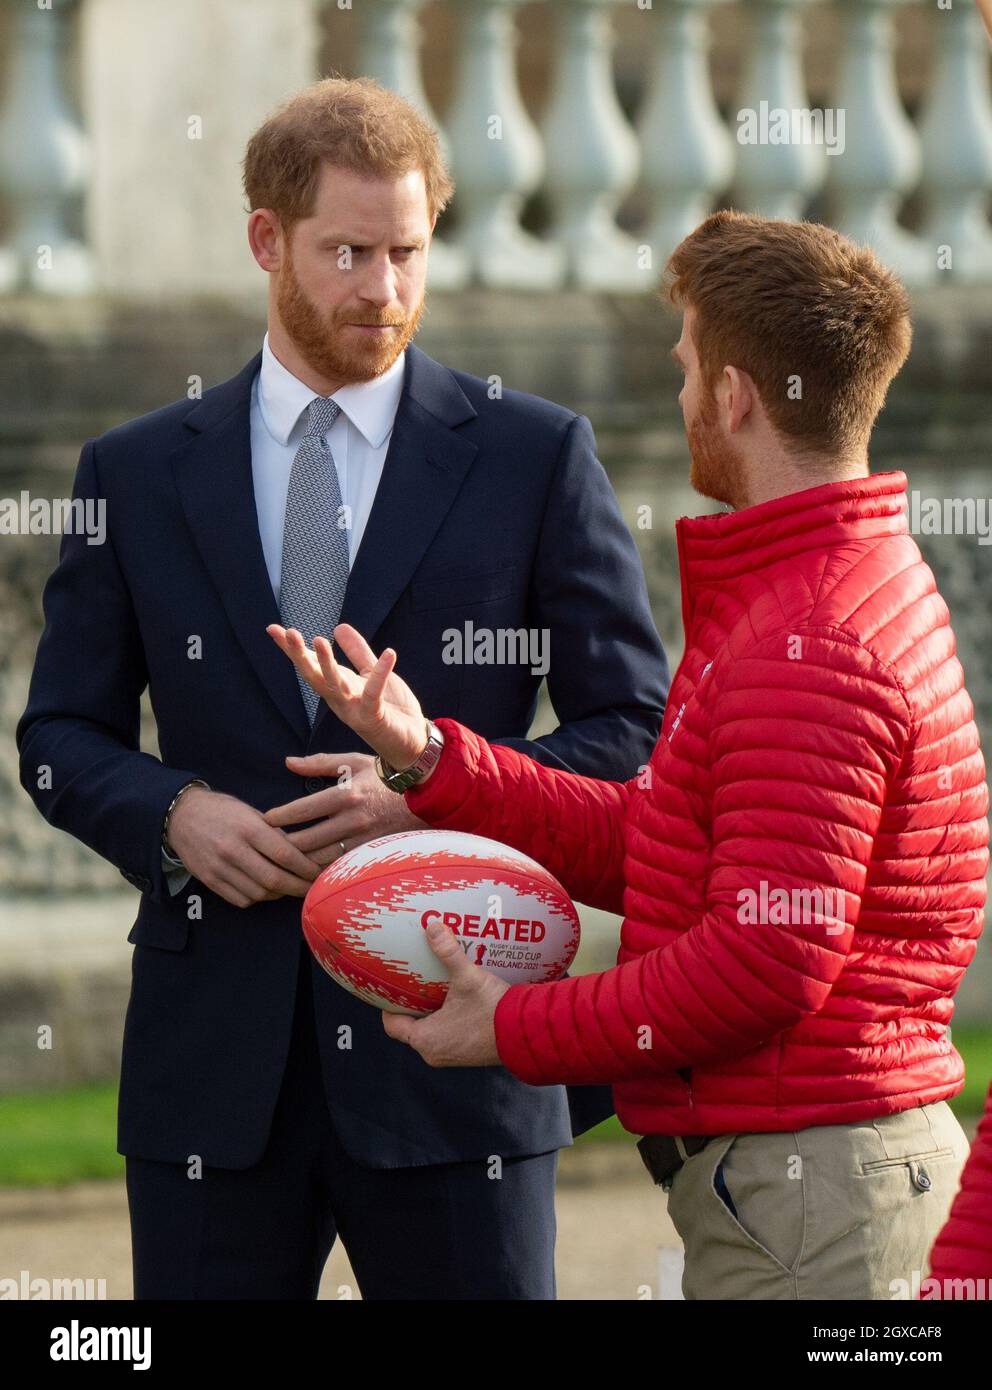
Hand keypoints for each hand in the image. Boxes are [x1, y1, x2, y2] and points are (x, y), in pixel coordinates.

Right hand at [166, 786, 321, 907]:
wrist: (180, 816)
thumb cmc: (222, 811)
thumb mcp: (251, 812)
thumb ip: (275, 833)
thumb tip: (303, 853)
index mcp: (248, 828)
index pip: (285, 854)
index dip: (306, 868)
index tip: (319, 873)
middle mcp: (233, 849)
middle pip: (274, 879)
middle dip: (298, 887)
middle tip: (312, 889)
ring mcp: (219, 867)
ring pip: (259, 893)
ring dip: (279, 894)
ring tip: (290, 888)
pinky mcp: (209, 880)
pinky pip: (241, 899)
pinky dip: (258, 899)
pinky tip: (266, 890)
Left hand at [263, 752, 426, 865]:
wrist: (426, 794)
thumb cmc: (384, 776)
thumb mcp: (353, 761)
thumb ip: (319, 763)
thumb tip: (289, 762)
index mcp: (347, 794)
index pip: (304, 810)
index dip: (280, 817)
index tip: (265, 820)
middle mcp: (354, 820)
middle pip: (308, 841)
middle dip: (282, 845)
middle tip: (264, 846)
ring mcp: (364, 840)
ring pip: (322, 860)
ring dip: (299, 862)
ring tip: (281, 861)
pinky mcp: (372, 854)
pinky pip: (340, 867)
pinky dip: (321, 871)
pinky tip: (307, 871)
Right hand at [267, 623, 428, 771]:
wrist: (412, 743)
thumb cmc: (391, 709)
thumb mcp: (370, 674)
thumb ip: (357, 651)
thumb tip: (338, 627)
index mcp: (338, 687)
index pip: (311, 665)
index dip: (292, 649)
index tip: (273, 629)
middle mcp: (340, 699)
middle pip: (315, 676)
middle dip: (300, 656)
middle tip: (289, 633)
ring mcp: (355, 709)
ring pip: (335, 685)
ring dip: (326, 664)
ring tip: (318, 640)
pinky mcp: (374, 716)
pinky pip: (375, 693)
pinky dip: (381, 673)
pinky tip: (389, 654)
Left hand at [382, 921, 508, 1066]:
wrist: (526, 1032)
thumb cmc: (493, 1010)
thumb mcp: (468, 978)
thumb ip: (448, 952)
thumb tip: (432, 926)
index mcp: (425, 1039)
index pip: (392, 1025)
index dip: (390, 1005)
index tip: (394, 987)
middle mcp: (435, 1053)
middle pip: (411, 1027)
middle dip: (413, 1005)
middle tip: (417, 982)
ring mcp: (453, 1056)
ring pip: (431, 1032)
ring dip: (432, 1013)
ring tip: (437, 988)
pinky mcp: (469, 1054)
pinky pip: (449, 1036)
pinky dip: (448, 1020)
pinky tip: (459, 1000)